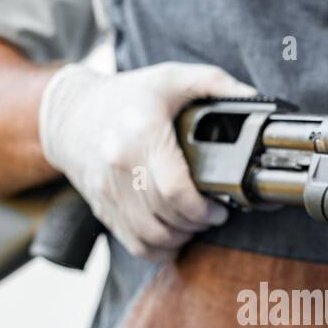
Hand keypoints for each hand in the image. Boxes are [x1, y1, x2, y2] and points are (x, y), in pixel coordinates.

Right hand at [39, 61, 255, 260]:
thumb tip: (256, 101)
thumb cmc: (128, 96)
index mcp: (142, 131)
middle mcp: (121, 164)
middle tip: (212, 216)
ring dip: (180, 238)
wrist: (72, 113)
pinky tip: (173, 237)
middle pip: (166, 216)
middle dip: (197, 223)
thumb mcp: (172, 77)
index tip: (220, 208)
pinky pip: (134, 244)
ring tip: (193, 225)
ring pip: (151, 236)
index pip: (175, 189)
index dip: (204, 209)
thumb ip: (216, 84)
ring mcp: (108, 190)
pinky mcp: (103, 208)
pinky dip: (158, 250)